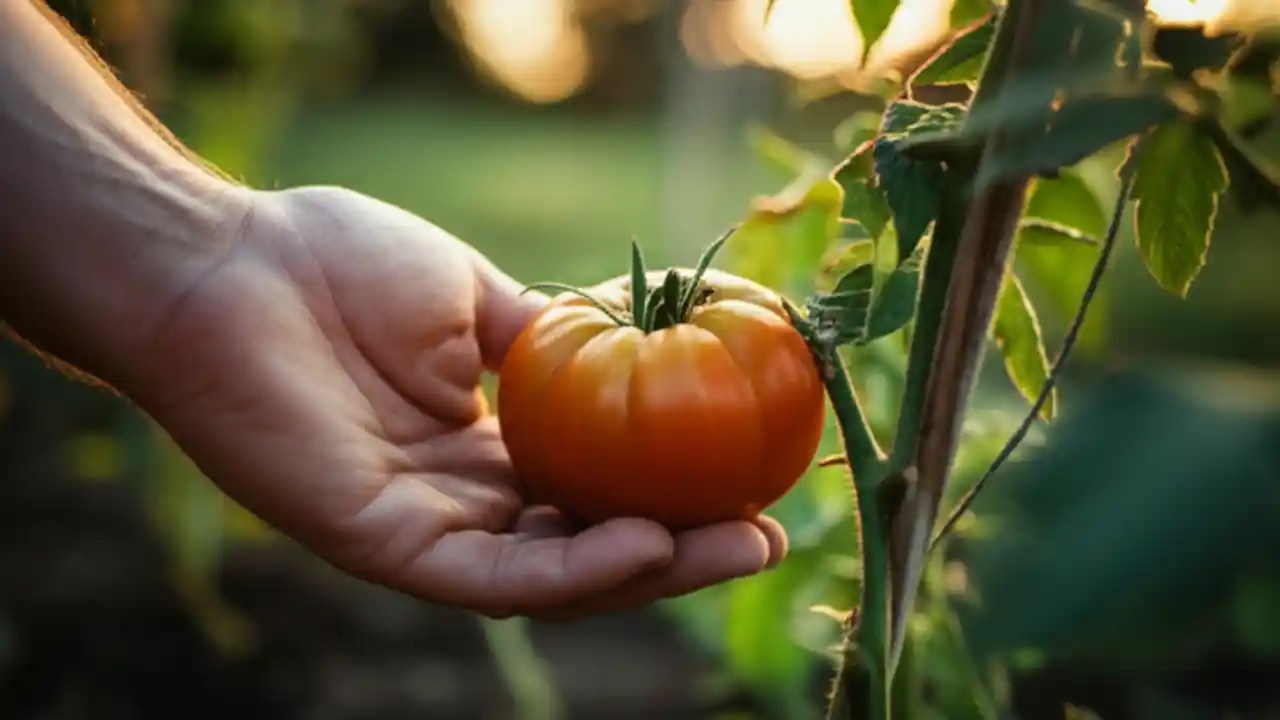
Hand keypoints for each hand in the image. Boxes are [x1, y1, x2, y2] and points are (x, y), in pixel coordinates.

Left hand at [122, 186, 787, 618]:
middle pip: (585, 546)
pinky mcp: (380, 542)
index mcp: (481, 443)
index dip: (672, 492)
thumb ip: (549, 338)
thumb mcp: (474, 298)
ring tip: (737, 545)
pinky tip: (645, 543)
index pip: (592, 490)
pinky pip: (489, 573)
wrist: (229, 263)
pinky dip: (572, 566)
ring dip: (649, 570)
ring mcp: (422, 527)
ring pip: (551, 576)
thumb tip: (637, 334)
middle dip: (681, 549)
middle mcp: (460, 497)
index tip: (751, 472)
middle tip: (768, 535)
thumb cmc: (337, 265)